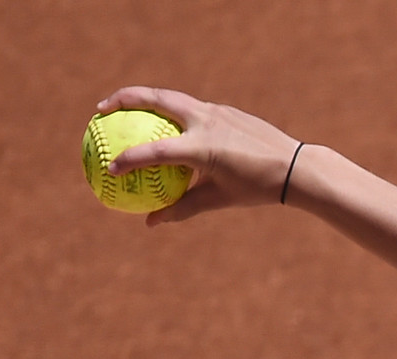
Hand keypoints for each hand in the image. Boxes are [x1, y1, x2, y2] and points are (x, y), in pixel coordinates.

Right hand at [95, 88, 302, 226]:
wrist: (297, 167)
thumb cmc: (258, 187)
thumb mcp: (220, 199)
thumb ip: (183, 208)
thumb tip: (151, 223)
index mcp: (203, 147)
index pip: (155, 151)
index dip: (129, 160)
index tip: (110, 169)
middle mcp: (206, 122)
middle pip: (155, 99)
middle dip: (123, 100)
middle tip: (100, 111)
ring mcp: (216, 111)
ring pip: (171, 97)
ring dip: (145, 99)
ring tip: (125, 110)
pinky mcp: (225, 110)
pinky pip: (190, 107)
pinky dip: (171, 111)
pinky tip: (165, 124)